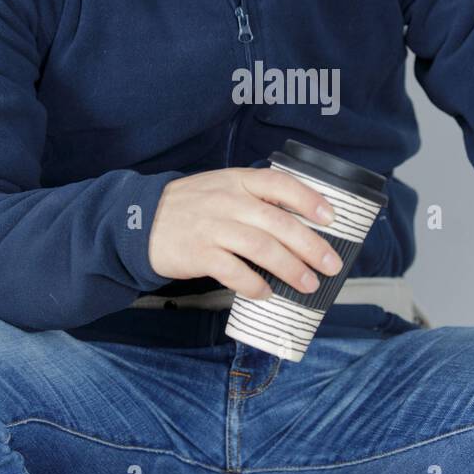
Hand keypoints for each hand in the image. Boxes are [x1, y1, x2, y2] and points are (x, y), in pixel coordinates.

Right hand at [146, 166, 342, 298]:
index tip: (331, 218)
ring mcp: (212, 227)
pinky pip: (234, 272)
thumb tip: (299, 222)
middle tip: (331, 264)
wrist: (141, 221)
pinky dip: (254, 284)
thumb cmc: (191, 207)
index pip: (280, 184)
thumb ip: (254, 198)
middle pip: (278, 223)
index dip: (309, 200)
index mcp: (238, 181)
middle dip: (311, 246)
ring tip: (308, 284)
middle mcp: (227, 201)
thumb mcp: (222, 187)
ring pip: (262, 248)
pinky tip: (266, 293)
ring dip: (290, 269)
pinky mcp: (198, 254)